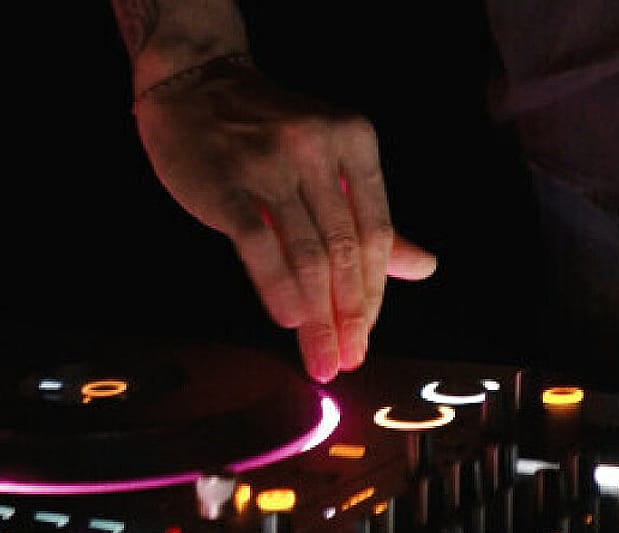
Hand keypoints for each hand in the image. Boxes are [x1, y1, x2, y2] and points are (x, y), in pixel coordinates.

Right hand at [132, 59, 436, 382]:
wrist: (193, 86)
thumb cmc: (264, 134)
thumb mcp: (330, 165)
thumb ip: (373, 219)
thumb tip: (424, 268)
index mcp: (355, 142)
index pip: (375, 233)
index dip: (374, 295)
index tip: (365, 338)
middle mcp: (319, 148)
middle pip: (345, 251)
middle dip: (349, 316)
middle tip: (346, 360)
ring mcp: (272, 163)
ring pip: (307, 255)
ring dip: (317, 317)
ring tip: (320, 356)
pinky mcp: (228, 182)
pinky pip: (261, 247)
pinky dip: (278, 290)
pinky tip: (288, 321)